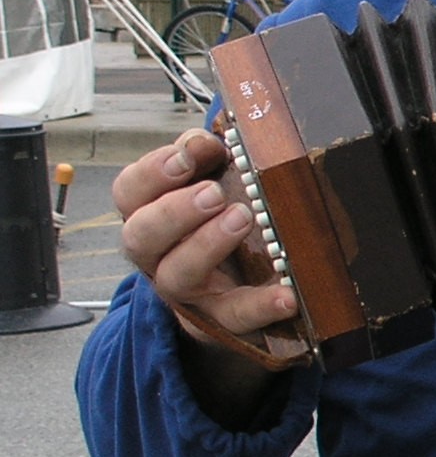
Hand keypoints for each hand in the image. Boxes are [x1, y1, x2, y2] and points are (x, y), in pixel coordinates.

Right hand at [115, 129, 296, 346]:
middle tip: (213, 193)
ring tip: (242, 218)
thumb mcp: (205, 176)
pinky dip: (260, 305)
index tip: (186, 156)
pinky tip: (286, 293)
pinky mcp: (220, 317)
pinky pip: (235, 317)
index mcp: (149, 212)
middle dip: (175, 212)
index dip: (152, 173)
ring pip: (177, 277)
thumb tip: (202, 139)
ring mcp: (186, 289)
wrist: (226, 283)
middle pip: (141, 237)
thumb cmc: (213, 214)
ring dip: (207, 245)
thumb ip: (201, 154)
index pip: (128, 191)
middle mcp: (157, 253)